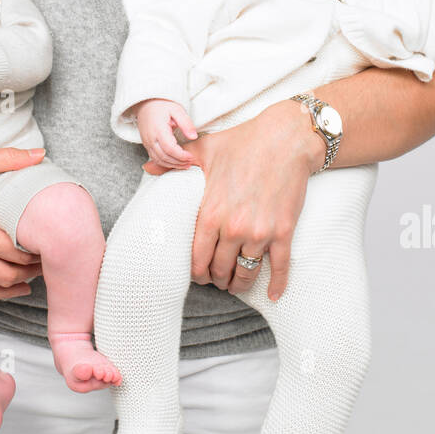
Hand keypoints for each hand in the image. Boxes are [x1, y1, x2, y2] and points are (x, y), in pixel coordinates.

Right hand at [135, 98, 198, 169]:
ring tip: (185, 164)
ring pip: (159, 160)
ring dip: (172, 165)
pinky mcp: (146, 144)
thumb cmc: (161, 105)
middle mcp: (150, 138)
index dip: (181, 156)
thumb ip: (186, 123)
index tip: (191, 156)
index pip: (170, 149)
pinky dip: (165, 163)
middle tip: (190, 162)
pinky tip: (175, 162)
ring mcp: (147, 142)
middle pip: (164, 157)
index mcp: (158, 129)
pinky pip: (154, 157)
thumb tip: (193, 137)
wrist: (145, 103)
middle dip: (178, 162)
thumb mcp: (177, 109)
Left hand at [145, 101, 313, 301]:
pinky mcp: (283, 232)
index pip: (197, 257)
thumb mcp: (204, 149)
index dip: (196, 272)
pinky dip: (276, 285)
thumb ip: (176, 163)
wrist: (286, 139)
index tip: (198, 274)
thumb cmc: (243, 141)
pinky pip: (279, 267)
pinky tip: (273, 295)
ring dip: (239, 284)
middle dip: (217, 279)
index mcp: (211, 212)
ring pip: (246, 273)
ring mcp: (260, 232)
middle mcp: (233, 228)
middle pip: (220, 269)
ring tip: (236, 285)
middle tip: (217, 280)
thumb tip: (148, 167)